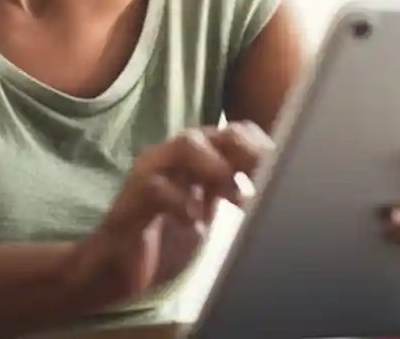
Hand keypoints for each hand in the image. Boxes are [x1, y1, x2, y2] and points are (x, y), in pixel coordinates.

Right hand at [70, 122, 273, 305]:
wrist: (118, 268)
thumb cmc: (164, 237)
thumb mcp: (206, 211)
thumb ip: (231, 193)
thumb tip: (274, 187)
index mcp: (196, 158)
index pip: (236, 133)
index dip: (261, 150)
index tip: (281, 174)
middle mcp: (174, 156)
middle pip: (216, 132)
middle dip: (244, 152)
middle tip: (263, 179)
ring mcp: (151, 172)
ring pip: (185, 143)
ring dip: (215, 165)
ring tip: (230, 192)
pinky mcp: (132, 199)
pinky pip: (156, 185)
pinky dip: (181, 201)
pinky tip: (197, 221)